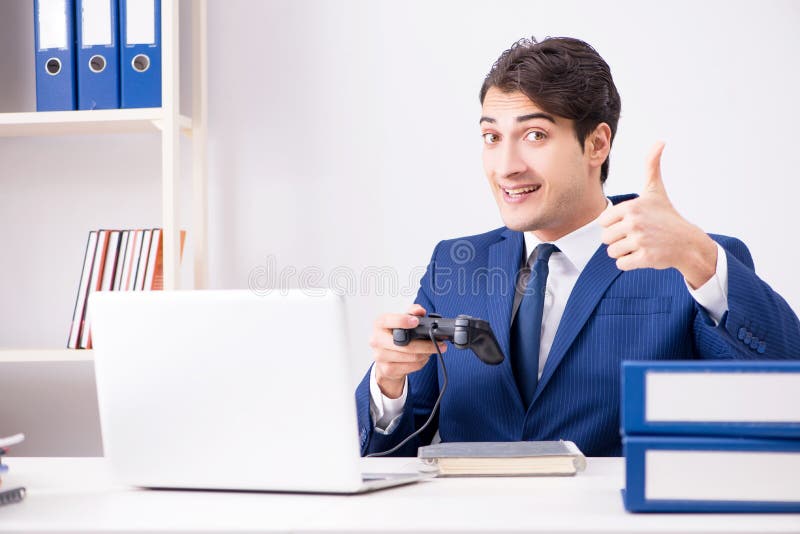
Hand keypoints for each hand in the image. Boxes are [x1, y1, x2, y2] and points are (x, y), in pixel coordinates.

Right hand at [369, 304, 446, 398]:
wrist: (384, 357)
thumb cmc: (392, 336)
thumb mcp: (400, 321)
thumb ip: (411, 312)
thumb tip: (419, 310)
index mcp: (380, 324)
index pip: (389, 321)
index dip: (403, 321)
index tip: (416, 322)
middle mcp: (377, 339)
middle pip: (405, 344)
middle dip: (426, 345)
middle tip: (439, 343)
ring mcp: (380, 356)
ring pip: (411, 357)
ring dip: (426, 354)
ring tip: (431, 350)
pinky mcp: (386, 369)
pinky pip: (410, 367)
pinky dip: (421, 363)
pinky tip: (423, 358)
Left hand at [598, 142, 717, 288]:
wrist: (688, 243)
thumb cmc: (667, 217)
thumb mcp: (656, 191)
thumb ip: (652, 166)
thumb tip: (660, 141)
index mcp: (631, 207)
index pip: (602, 222)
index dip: (614, 225)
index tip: (631, 223)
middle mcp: (634, 222)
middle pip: (605, 238)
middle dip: (618, 240)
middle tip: (638, 236)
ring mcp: (640, 241)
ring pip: (612, 252)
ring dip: (624, 252)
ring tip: (641, 245)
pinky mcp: (645, 258)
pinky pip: (621, 264)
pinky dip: (630, 263)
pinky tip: (644, 256)